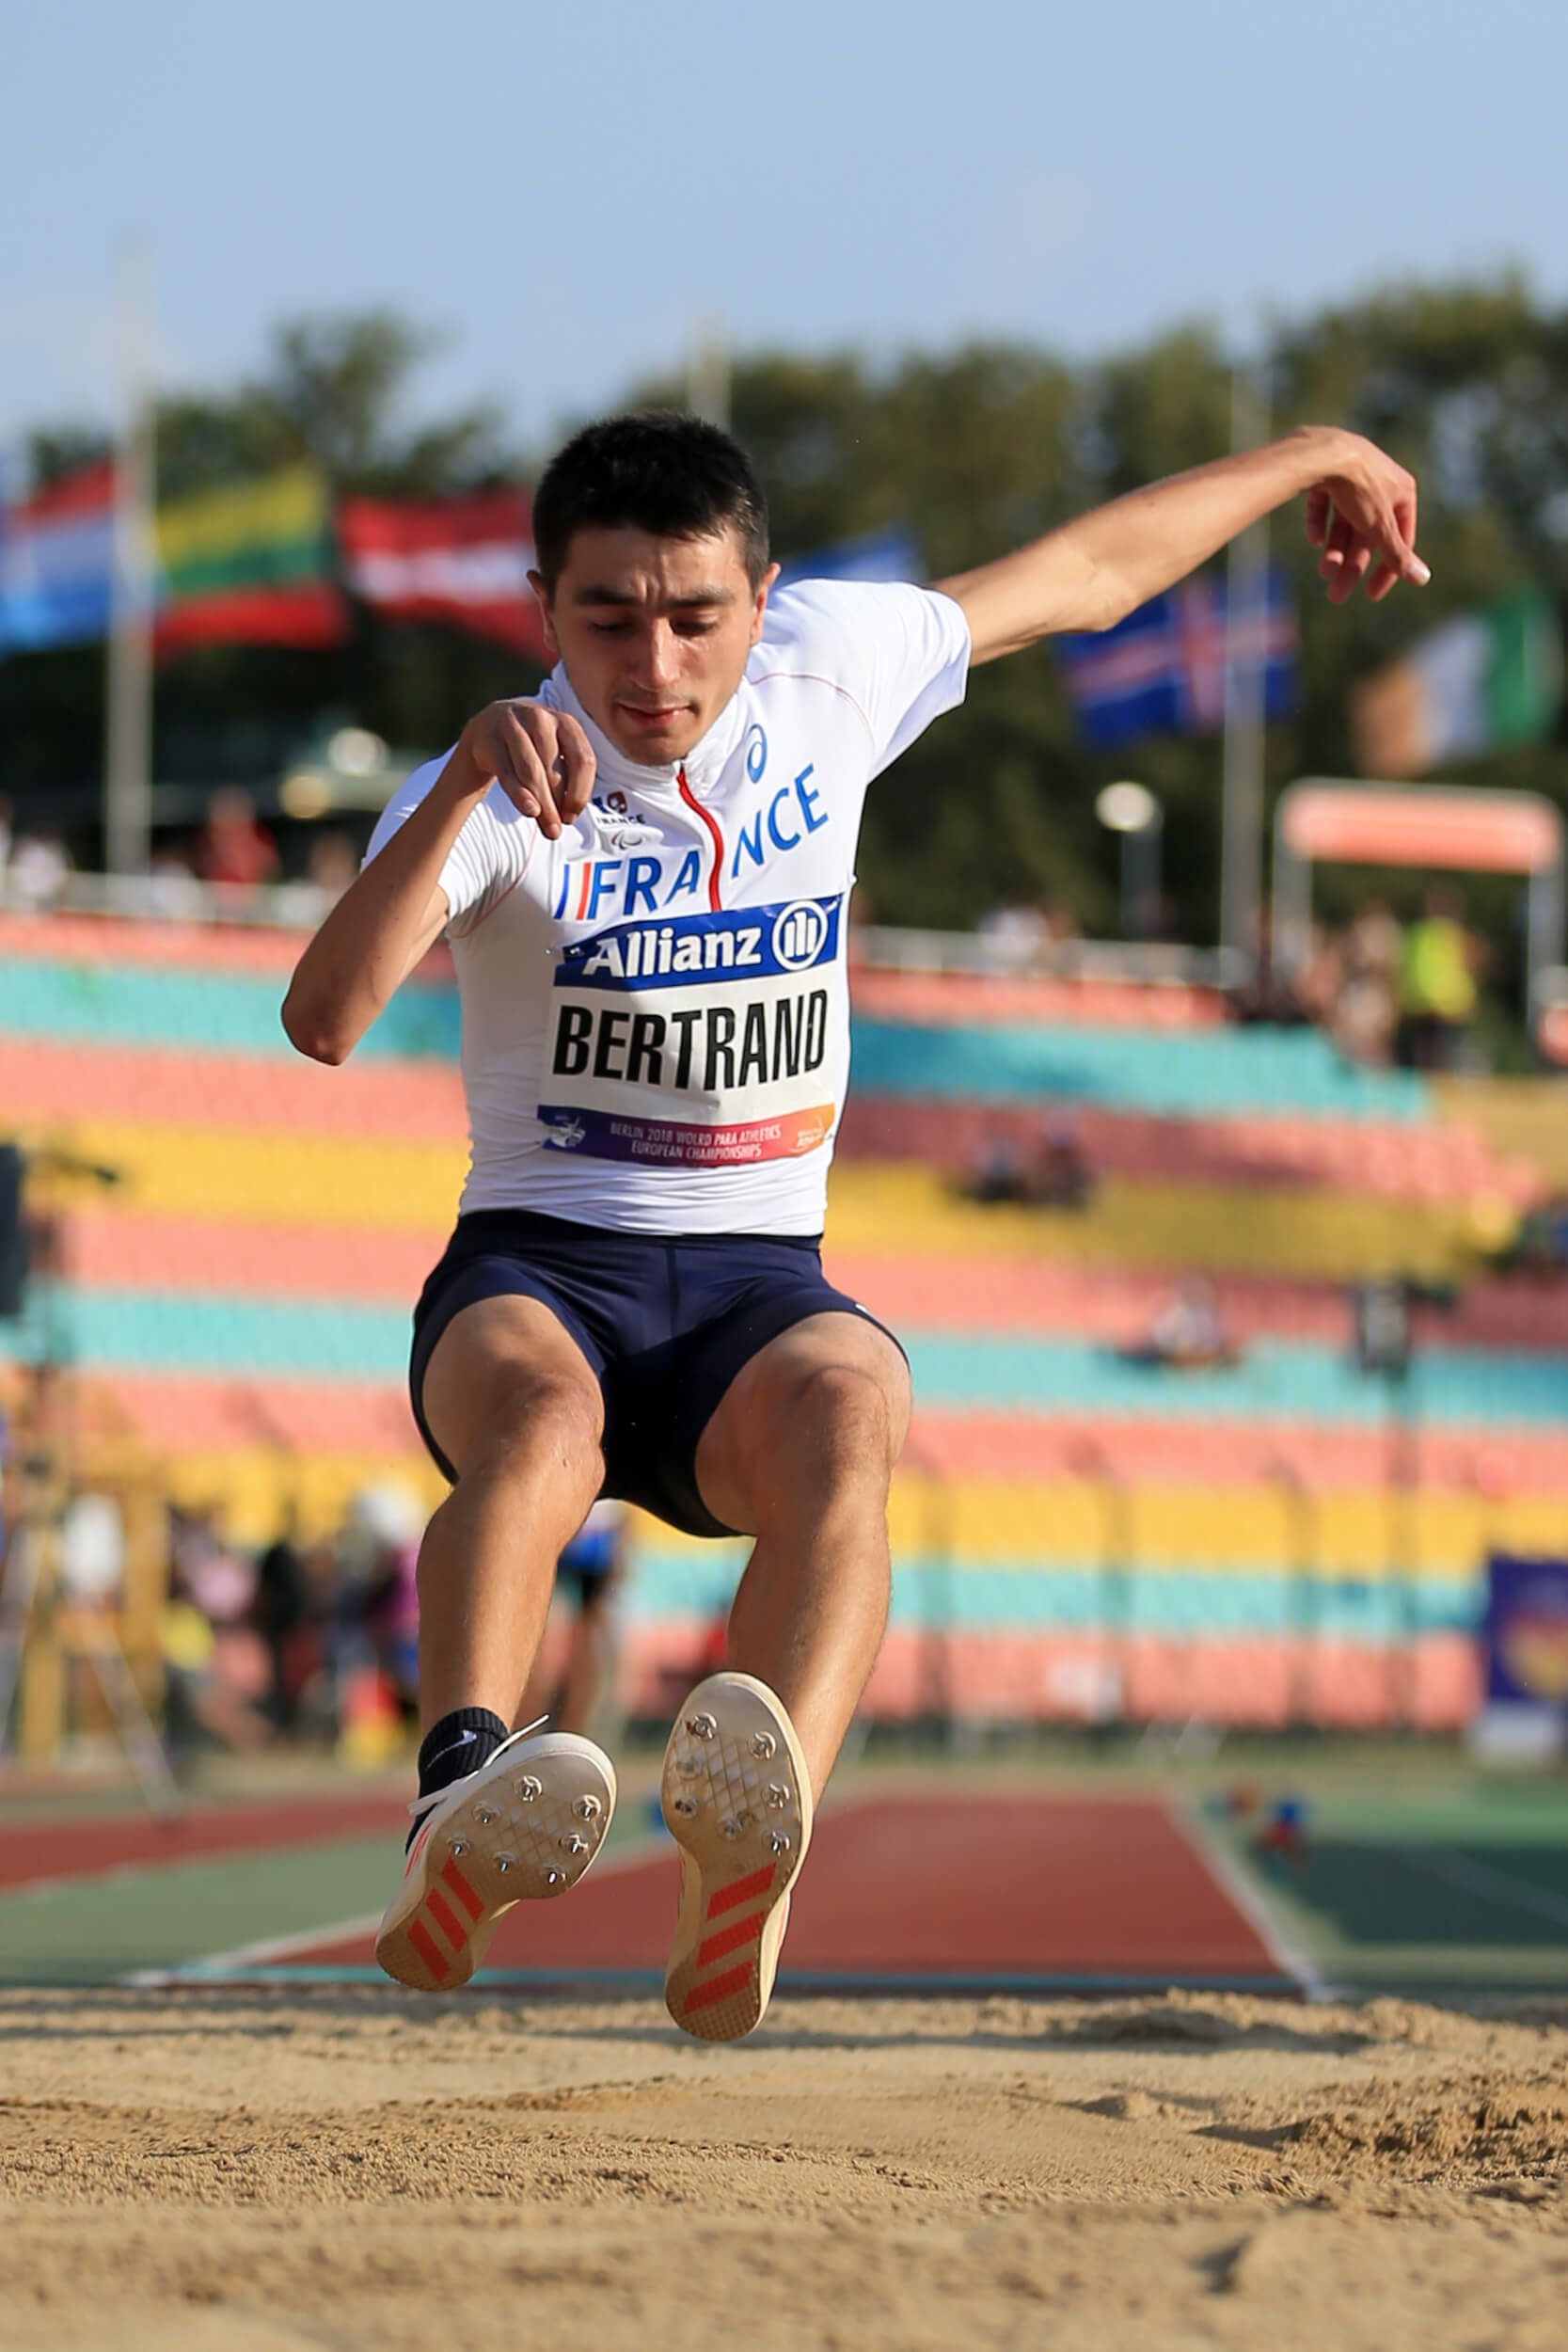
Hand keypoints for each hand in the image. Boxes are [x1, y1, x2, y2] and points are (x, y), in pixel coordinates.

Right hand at [454, 700, 595, 838]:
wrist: (487, 727)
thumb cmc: (529, 749)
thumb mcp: (551, 758)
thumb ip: (561, 784)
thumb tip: (560, 824)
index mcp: (566, 722)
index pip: (583, 760)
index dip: (580, 793)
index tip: (571, 817)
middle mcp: (541, 718)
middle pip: (555, 770)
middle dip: (557, 805)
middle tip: (556, 831)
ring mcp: (513, 725)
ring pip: (532, 771)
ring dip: (542, 803)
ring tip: (547, 828)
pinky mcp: (489, 738)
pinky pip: (507, 771)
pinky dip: (519, 794)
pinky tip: (530, 811)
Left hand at [1303, 431, 1428, 604]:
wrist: (1322, 452)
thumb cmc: (1358, 486)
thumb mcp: (1380, 525)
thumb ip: (1397, 553)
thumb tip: (1422, 579)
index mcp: (1402, 491)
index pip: (1400, 538)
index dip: (1388, 569)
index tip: (1371, 594)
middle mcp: (1379, 481)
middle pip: (1367, 535)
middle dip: (1351, 567)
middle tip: (1336, 596)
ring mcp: (1352, 475)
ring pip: (1344, 523)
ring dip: (1334, 551)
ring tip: (1323, 572)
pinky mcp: (1325, 472)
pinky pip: (1324, 505)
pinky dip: (1320, 524)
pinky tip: (1315, 541)